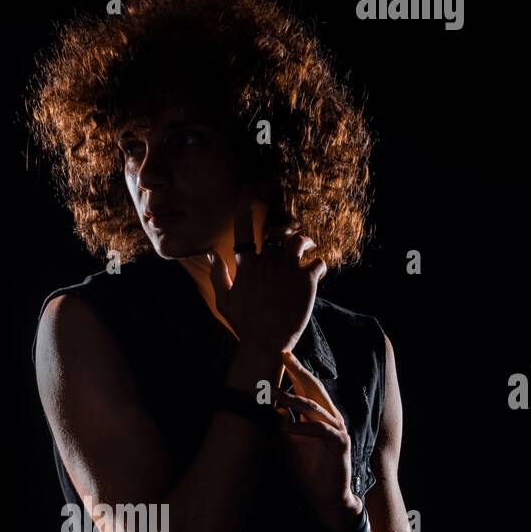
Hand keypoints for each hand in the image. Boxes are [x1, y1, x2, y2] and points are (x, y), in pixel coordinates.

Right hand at [206, 185, 327, 352]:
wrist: (267, 343)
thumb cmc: (245, 325)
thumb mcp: (224, 301)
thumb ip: (219, 275)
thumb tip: (211, 254)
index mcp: (247, 264)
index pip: (244, 226)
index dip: (246, 203)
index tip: (249, 188)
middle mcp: (268, 260)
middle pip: (278, 233)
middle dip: (284, 230)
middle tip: (290, 235)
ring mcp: (289, 268)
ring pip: (300, 241)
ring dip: (305, 242)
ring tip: (309, 247)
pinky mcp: (308, 279)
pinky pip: (318, 262)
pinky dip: (318, 265)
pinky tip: (318, 272)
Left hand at [273, 350, 362, 531]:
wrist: (326, 498)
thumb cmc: (307, 471)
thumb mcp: (287, 445)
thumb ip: (280, 426)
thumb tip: (268, 409)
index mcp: (317, 416)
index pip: (305, 388)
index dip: (293, 372)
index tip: (278, 356)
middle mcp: (329, 418)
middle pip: (314, 389)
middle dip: (298, 371)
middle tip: (284, 355)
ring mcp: (337, 430)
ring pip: (315, 407)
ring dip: (294, 398)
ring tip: (274, 391)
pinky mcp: (340, 445)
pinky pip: (321, 431)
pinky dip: (303, 428)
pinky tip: (287, 426)